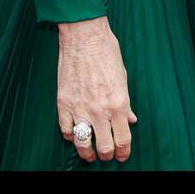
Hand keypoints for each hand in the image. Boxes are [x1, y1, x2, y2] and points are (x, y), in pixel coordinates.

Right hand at [57, 17, 136, 162]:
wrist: (84, 38)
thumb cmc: (106, 53)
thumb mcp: (123, 78)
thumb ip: (126, 103)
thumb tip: (131, 119)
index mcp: (118, 103)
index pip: (122, 139)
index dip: (123, 152)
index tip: (123, 155)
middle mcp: (100, 110)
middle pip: (104, 146)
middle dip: (107, 155)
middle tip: (107, 156)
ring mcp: (80, 109)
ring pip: (83, 144)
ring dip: (87, 152)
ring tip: (90, 154)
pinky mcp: (63, 104)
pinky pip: (66, 130)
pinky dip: (71, 135)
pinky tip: (75, 135)